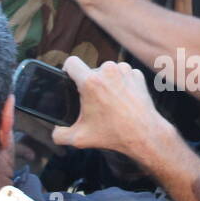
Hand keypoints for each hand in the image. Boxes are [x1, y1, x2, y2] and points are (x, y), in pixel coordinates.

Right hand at [52, 56, 168, 156]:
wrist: (144, 135)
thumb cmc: (112, 135)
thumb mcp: (79, 138)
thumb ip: (59, 134)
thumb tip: (55, 131)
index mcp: (90, 81)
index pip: (71, 62)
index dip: (67, 70)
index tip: (70, 79)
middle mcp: (108, 70)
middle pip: (90, 71)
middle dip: (90, 83)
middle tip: (94, 102)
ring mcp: (124, 71)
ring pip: (108, 71)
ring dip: (107, 82)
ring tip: (109, 101)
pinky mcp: (137, 75)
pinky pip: (123, 75)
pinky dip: (121, 84)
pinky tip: (123, 99)